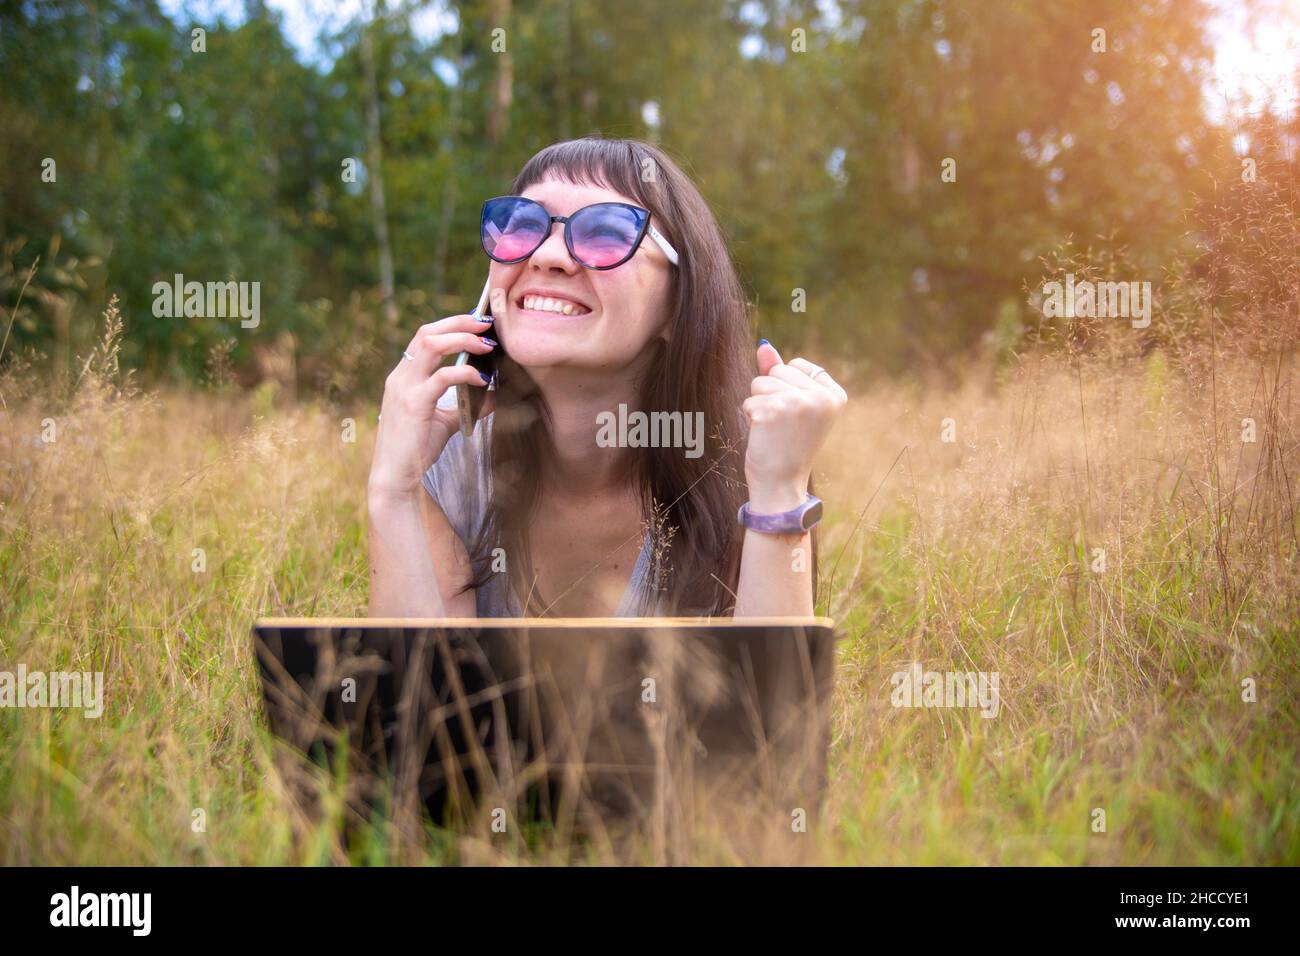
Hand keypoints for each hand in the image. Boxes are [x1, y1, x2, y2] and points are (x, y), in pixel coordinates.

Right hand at [367, 310, 498, 503]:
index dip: (452, 324)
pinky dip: (465, 373)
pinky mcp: (414, 404)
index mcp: (404, 376)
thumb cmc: (417, 448)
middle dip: (460, 322)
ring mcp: (405, 388)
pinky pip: (442, 378)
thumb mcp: (444, 422)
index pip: (425, 336)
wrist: (395, 476)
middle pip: (428, 333)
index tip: (477, 321)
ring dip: (463, 339)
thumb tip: (494, 394)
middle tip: (487, 323)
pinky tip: (482, 380)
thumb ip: (464, 405)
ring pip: (432, 345)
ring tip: (487, 345)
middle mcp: (401, 376)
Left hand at [741, 340, 847, 512]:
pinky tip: (764, 436)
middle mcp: (821, 396)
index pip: (797, 364)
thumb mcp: (792, 406)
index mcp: (835, 394)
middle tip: (783, 426)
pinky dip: (750, 417)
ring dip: (759, 405)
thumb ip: (780, 372)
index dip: (787, 387)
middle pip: (777, 371)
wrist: (781, 485)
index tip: (796, 417)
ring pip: (760, 383)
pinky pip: (749, 400)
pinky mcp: (773, 410)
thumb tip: (763, 345)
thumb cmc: (787, 446)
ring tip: (773, 430)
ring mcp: (798, 402)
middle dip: (771, 394)